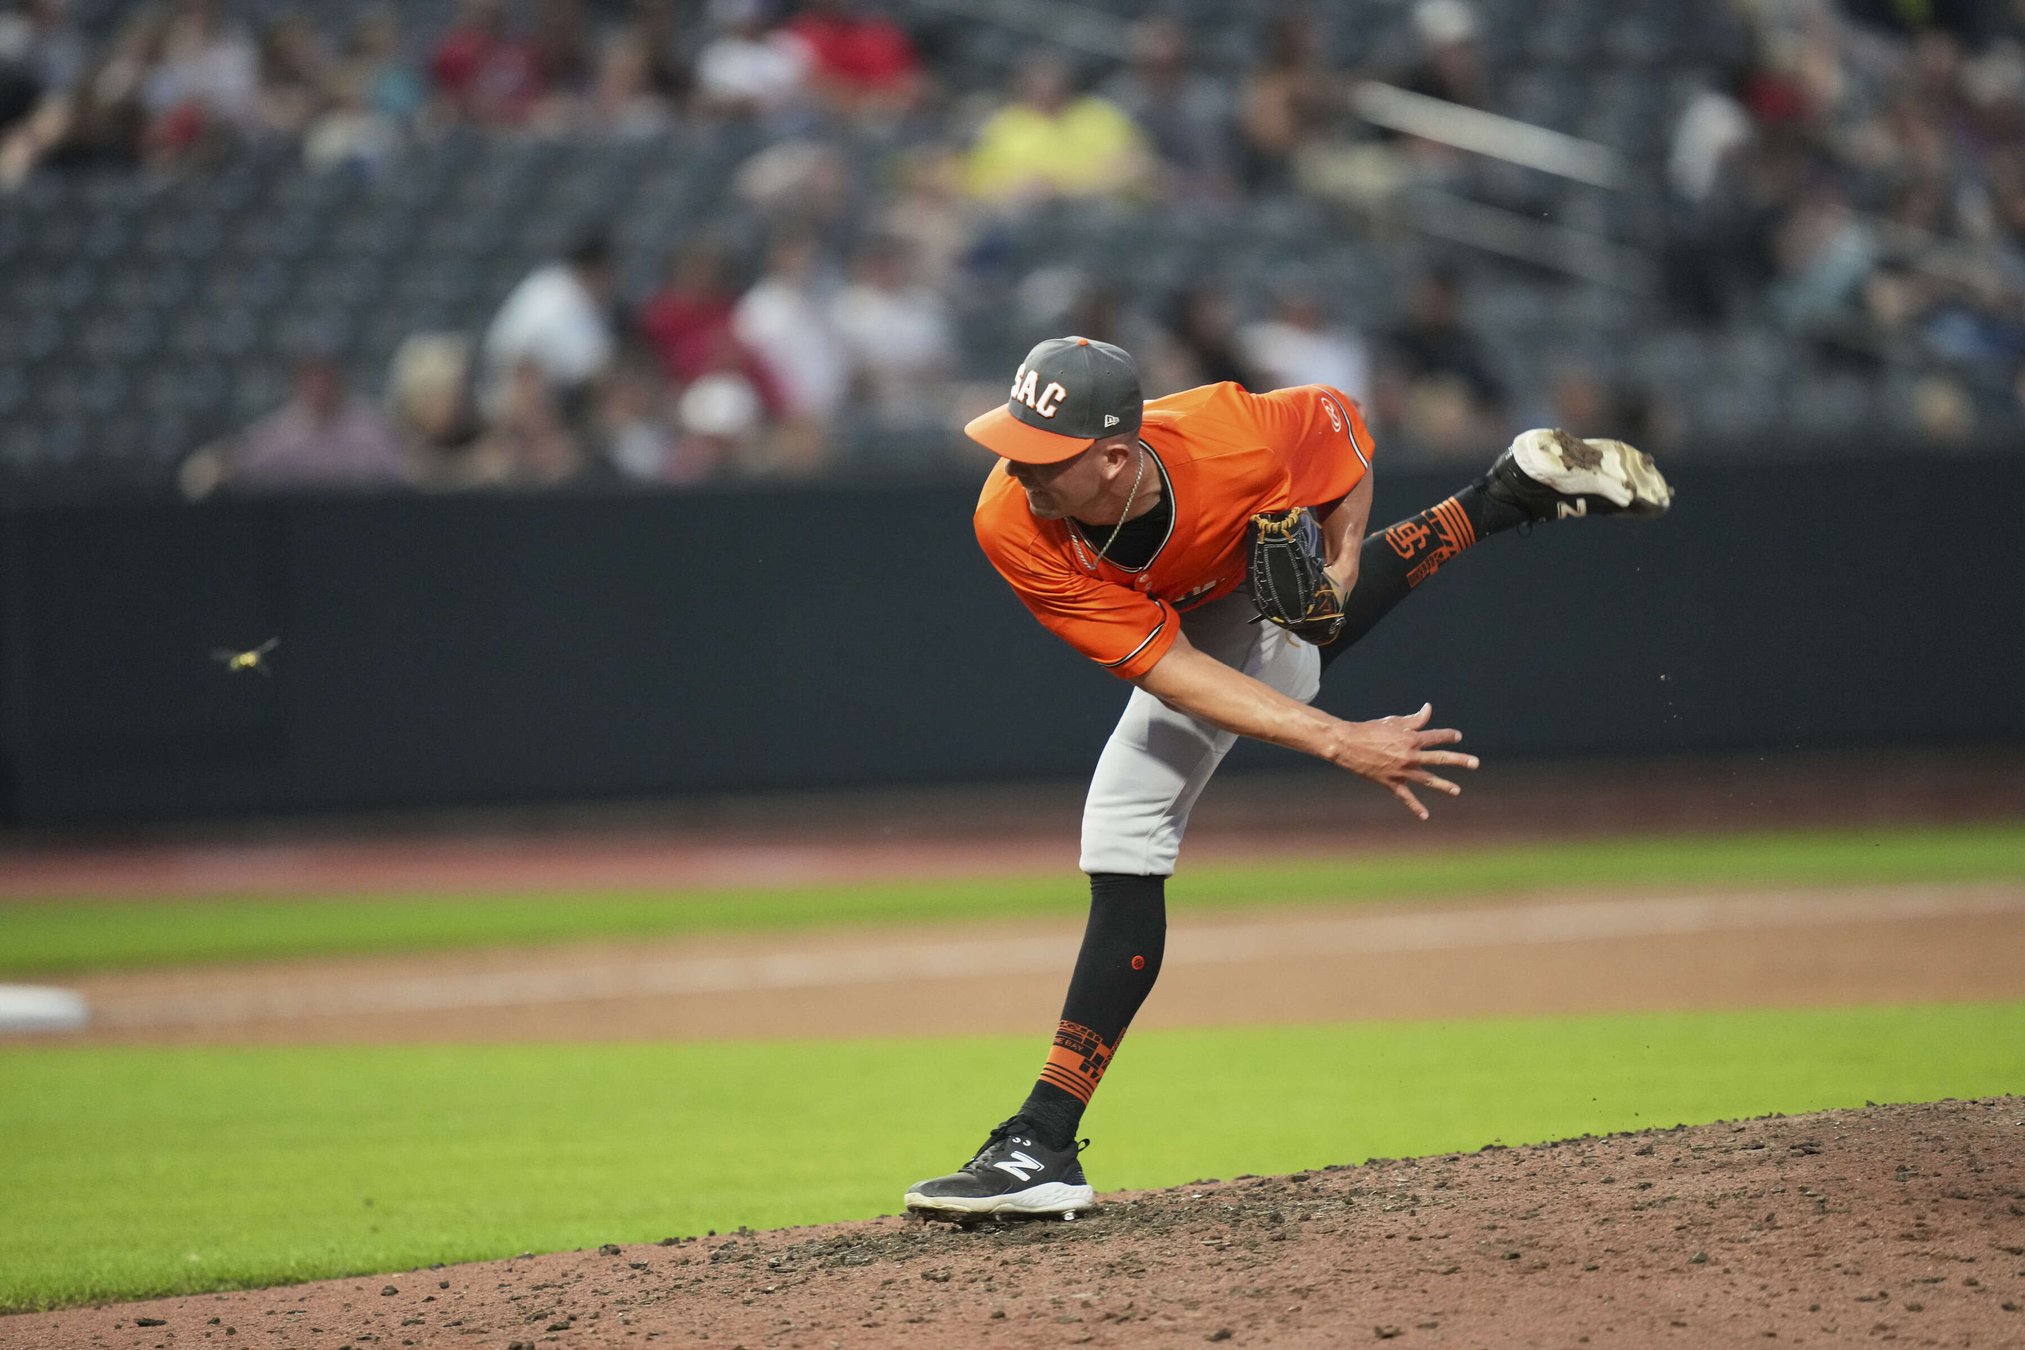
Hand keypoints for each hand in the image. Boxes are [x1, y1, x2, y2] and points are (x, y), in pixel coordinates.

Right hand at [1325, 702, 1477, 820]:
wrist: (1347, 744)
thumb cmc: (1370, 730)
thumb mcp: (1393, 722)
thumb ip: (1414, 720)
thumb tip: (1429, 709)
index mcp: (1410, 738)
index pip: (1436, 737)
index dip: (1448, 736)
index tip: (1457, 737)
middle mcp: (1409, 755)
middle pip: (1439, 758)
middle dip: (1459, 760)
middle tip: (1475, 763)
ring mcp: (1401, 770)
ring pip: (1427, 779)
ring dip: (1444, 785)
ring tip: (1456, 791)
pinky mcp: (1391, 782)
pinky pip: (1406, 796)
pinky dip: (1415, 807)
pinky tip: (1425, 816)